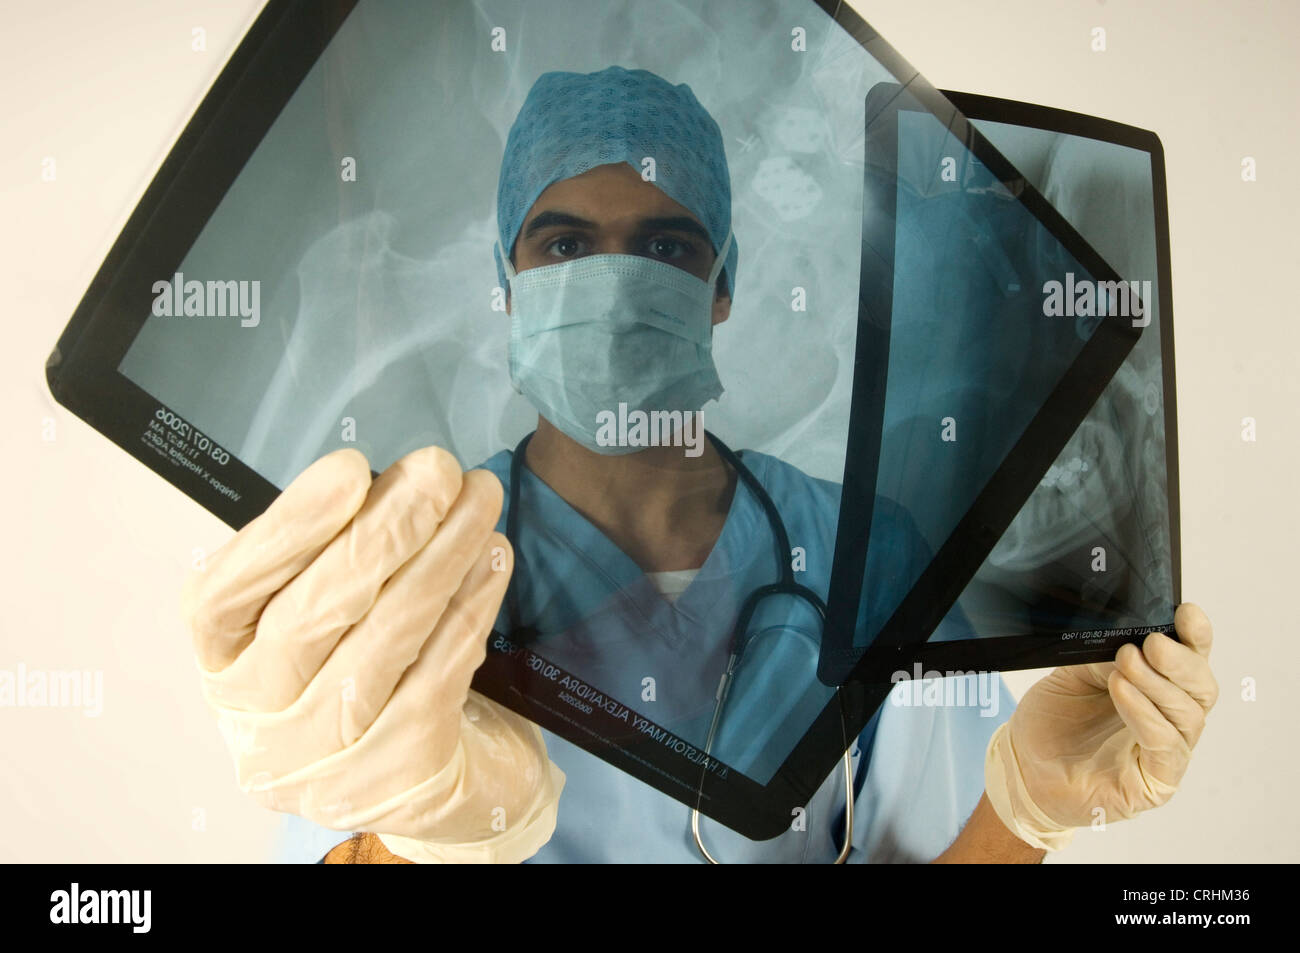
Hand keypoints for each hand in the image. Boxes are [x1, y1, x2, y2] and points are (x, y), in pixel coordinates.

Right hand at [182, 446, 563, 862]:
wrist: (452, 778)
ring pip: (382, 641)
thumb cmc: (383, 679)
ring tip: (479, 503)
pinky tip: (494, 559)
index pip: (221, 598)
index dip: (284, 531)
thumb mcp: (335, 621)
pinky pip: (438, 676)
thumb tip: (393, 480)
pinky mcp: (400, 780)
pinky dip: (470, 607)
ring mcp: (326, 767)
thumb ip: (335, 561)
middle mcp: (259, 730)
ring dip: (440, 558)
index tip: (350, 469)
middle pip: (307, 617)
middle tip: (438, 470)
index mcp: (224, 673)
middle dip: (382, 531)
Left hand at [985, 603, 1216, 849]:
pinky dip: (1146, 715)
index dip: (1195, 637)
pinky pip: (1166, 746)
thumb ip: (1103, 659)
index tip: (1186, 613)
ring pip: (1188, 715)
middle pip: (1202, 688)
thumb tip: (1128, 640)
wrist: (1025, 767)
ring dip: (1157, 685)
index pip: (1191, 660)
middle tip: (1152, 643)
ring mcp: (1167, 752)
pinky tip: (1122, 693)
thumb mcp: (1073, 677)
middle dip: (1180, 661)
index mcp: (1158, 686)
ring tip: (1125, 664)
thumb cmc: (1054, 722)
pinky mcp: (1156, 782)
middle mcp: (1170, 718)